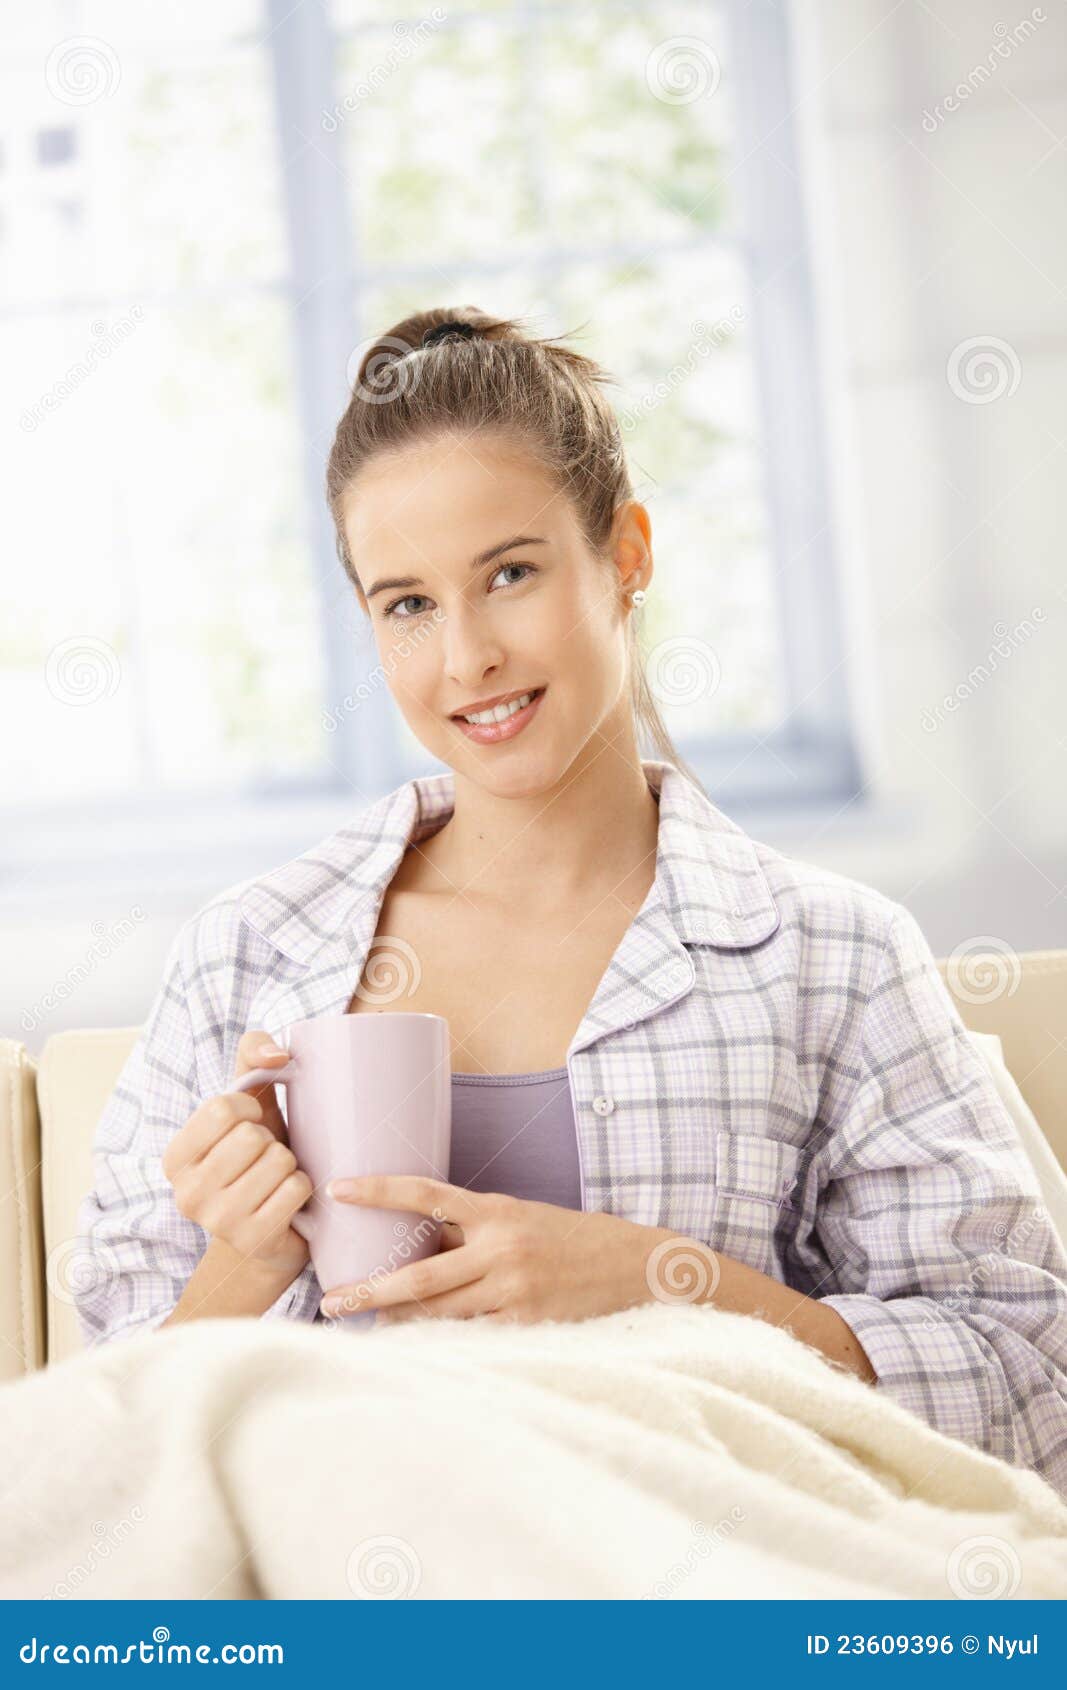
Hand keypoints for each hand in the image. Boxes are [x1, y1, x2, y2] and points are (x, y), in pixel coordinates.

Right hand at [162, 1029, 312, 1281]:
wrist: (272, 1229)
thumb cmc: (258, 1157)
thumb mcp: (249, 1105)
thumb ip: (252, 1057)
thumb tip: (276, 1055)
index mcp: (175, 1158)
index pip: (220, 1109)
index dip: (248, 1108)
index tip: (249, 1124)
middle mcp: (185, 1194)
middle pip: (251, 1137)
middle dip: (269, 1140)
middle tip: (263, 1159)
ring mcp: (217, 1223)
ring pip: (278, 1161)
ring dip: (288, 1163)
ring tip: (275, 1178)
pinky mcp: (253, 1241)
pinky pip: (296, 1189)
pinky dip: (302, 1187)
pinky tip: (288, 1199)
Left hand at [317, 1174, 692, 1324]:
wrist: (636, 1266)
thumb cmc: (571, 1239)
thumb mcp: (521, 1218)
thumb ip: (474, 1229)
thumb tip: (419, 1242)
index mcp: (497, 1211)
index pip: (426, 1194)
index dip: (379, 1190)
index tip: (337, 1188)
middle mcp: (501, 1249)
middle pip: (419, 1277)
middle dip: (369, 1291)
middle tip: (330, 1301)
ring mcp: (514, 1291)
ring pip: (439, 1314)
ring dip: (399, 1323)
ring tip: (367, 1328)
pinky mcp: (527, 1325)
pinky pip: (471, 1336)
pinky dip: (442, 1341)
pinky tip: (419, 1349)